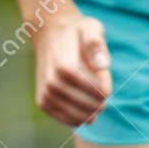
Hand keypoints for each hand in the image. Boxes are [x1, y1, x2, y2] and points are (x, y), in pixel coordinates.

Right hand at [34, 7, 110, 127]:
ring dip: (91, 112)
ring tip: (96, 102)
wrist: (49, 34)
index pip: (97, 90)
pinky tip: (86, 111)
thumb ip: (97, 44)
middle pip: (88, 105)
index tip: (104, 75)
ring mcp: (46, 94)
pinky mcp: (42, 102)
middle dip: (100, 101)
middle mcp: (52, 82)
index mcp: (65, 66)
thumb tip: (103, 65)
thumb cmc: (76, 32)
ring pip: (77, 116)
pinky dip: (78, 118)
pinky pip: (65, 119)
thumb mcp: (90, 28)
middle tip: (102, 91)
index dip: (106, 87)